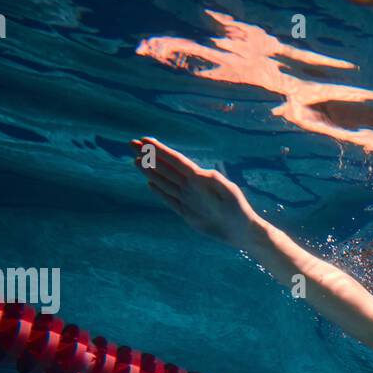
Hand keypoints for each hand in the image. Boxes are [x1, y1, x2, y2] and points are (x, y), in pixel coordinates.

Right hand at [131, 136, 258, 243]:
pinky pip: (169, 200)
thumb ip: (216, 182)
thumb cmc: (239, 210)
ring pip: (164, 182)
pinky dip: (159, 192)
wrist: (241, 231)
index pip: (176, 161)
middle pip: (165, 168)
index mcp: (199, 179)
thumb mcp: (231, 194)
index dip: (160, 150)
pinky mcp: (187, 213)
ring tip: (136, 160)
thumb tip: (200, 173)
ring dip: (150, 171)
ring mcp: (187, 200)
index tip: (145, 141)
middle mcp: (190, 187)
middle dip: (149, 156)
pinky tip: (150, 184)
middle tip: (132, 143)